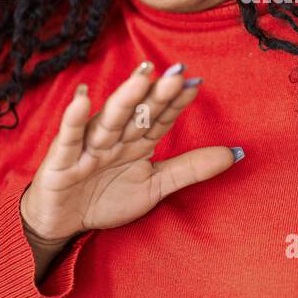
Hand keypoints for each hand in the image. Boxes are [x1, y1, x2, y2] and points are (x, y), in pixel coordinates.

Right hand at [20, 62, 242, 240]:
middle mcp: (113, 138)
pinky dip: (74, 120)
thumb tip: (237, 153)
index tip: (197, 83)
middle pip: (138, 114)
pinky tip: (82, 99)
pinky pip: (68, 138)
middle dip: (156, 95)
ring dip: (124, 99)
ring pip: (109, 120)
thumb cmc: (105, 198)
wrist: (60, 224)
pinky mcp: (61, 161)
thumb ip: (192, 168)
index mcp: (135, 141)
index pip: (160, 118)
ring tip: (142, 76)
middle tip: (177, 73)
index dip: (176, 103)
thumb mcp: (155, 185)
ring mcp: (87, 147)